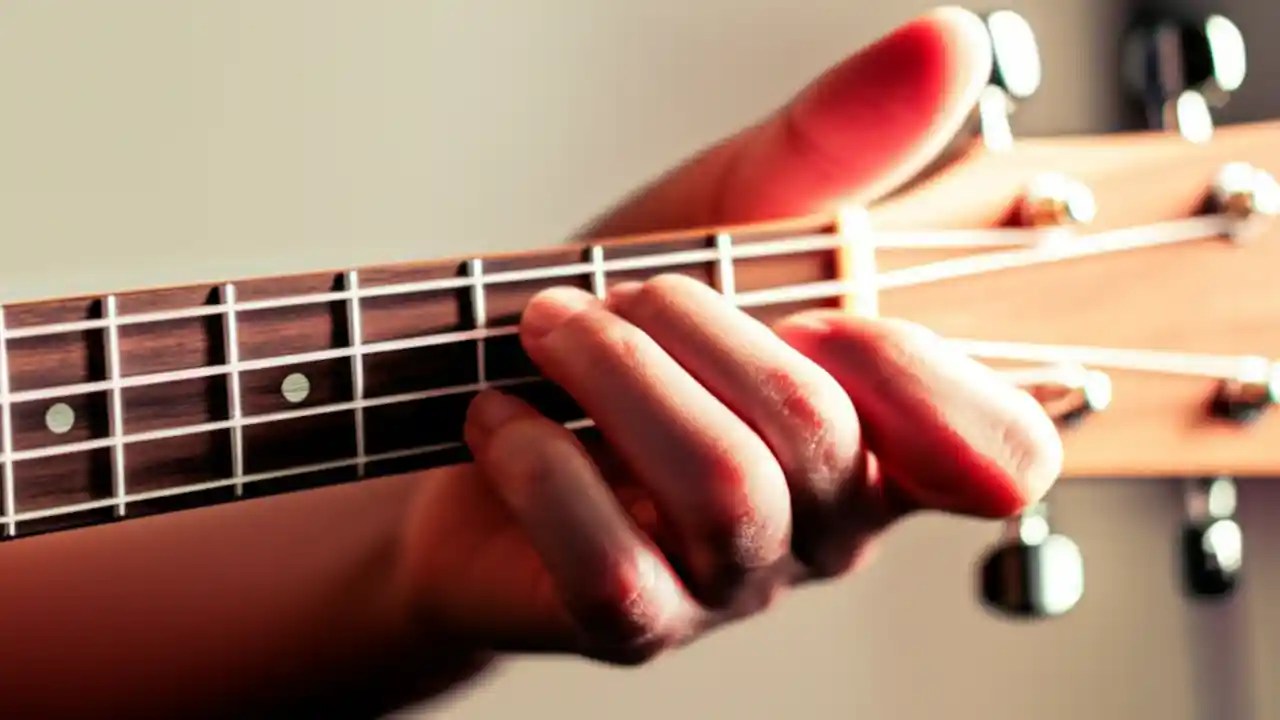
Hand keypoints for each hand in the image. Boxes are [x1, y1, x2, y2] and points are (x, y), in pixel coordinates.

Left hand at [401, 6, 1061, 666]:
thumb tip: (952, 42)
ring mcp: (730, 585)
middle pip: (822, 435)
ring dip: (616, 379)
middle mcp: (825, 525)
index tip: (832, 311)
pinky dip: (537, 465)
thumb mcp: (724, 218)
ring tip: (550, 330)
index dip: (938, 382)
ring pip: (726, 494)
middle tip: (619, 293)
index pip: (1001, 455)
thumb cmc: (622, 332)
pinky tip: (501, 420)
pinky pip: (611, 565)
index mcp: (878, 431)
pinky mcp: (631, 623)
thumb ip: (834, 147)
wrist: (479, 411)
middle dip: (697, 323)